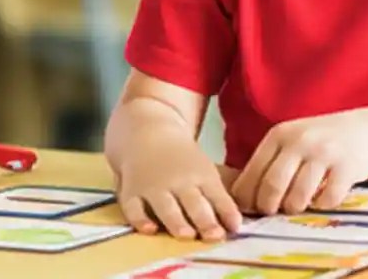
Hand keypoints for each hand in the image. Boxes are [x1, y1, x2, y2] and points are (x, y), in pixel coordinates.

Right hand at [116, 138, 241, 241]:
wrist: (147, 131)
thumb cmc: (183, 160)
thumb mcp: (205, 171)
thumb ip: (219, 199)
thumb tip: (236, 226)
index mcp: (201, 175)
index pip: (217, 195)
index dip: (227, 211)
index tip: (235, 227)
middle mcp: (178, 181)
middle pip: (193, 203)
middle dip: (205, 220)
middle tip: (214, 235)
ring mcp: (153, 187)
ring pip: (166, 207)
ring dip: (177, 221)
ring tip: (186, 235)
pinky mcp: (132, 193)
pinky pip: (134, 208)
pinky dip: (140, 219)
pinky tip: (149, 230)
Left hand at [231, 109, 367, 215]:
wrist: (364, 130)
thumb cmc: (318, 141)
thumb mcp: (290, 140)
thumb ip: (269, 162)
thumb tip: (240, 198)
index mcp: (279, 134)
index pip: (254, 171)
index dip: (248, 196)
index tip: (249, 209)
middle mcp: (300, 141)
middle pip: (273, 185)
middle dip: (268, 206)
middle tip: (271, 213)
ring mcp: (324, 153)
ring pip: (298, 196)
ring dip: (294, 208)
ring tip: (296, 206)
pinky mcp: (347, 167)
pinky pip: (327, 200)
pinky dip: (322, 206)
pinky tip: (322, 199)